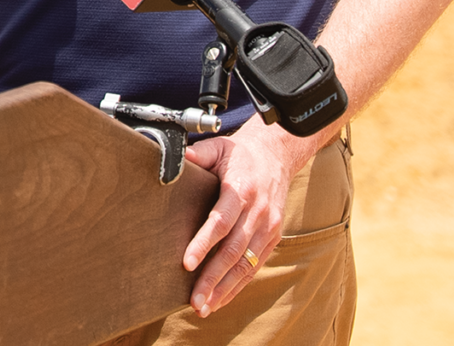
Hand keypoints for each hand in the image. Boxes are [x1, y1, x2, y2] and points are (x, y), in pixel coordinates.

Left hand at [180, 122, 299, 317]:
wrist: (277, 156)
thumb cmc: (241, 154)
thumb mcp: (220, 146)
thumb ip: (199, 154)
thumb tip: (177, 157)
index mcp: (242, 189)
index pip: (222, 222)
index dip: (204, 243)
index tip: (186, 263)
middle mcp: (258, 211)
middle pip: (234, 251)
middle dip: (213, 278)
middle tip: (194, 299)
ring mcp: (268, 227)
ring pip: (246, 264)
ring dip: (224, 288)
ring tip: (203, 306)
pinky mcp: (273, 238)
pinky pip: (255, 266)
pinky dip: (238, 285)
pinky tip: (220, 299)